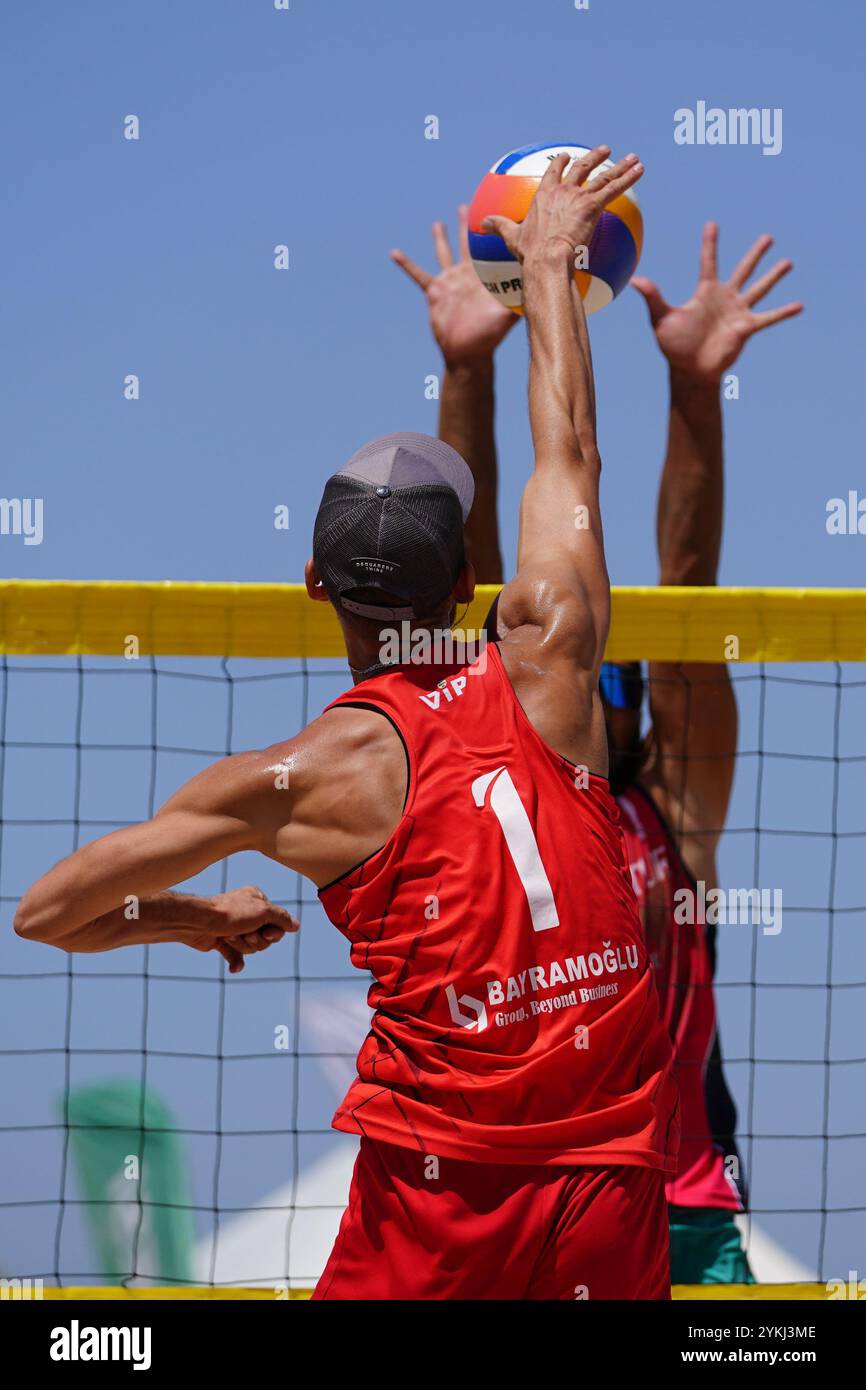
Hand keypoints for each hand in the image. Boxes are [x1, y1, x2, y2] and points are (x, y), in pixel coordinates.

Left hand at [183, 885, 297, 973]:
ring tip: (229, 937)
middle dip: (255, 940)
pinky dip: (235, 960)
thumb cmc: (231, 912)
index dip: (273, 932)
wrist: (199, 922)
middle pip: (266, 938)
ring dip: (241, 945)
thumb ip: (282, 918)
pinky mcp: (223, 940)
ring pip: (251, 947)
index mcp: (258, 900)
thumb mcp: (263, 911)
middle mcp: (248, 912)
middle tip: (245, 933)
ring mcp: (235, 927)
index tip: (265, 932)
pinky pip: (236, 955)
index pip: (277, 923)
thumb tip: (296, 925)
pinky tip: (233, 967)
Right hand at [391, 207, 515, 366]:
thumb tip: (535, 281)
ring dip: (440, 239)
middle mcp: (468, 275)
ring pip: (444, 253)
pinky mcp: (434, 292)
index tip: (498, 208)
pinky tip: (394, 253)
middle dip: (468, 225)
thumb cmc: (490, 335)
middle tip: (470, 205)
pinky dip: (406, 264)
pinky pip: (417, 274)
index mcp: (485, 275)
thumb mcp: (507, 313)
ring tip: (438, 224)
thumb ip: (519, 296)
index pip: (490, 246)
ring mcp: (450, 282)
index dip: (493, 229)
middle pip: (467, 243)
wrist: (467, 353)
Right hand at [482, 147, 643, 267]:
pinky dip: (629, 177)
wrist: (546, 258)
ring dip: (620, 166)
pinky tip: (641, 170)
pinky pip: (615, 187)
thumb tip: (483, 223)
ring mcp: (579, 196)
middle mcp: (563, 190)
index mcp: (544, 195)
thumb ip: (500, 226)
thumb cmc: (529, 252)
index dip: (561, 164)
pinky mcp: (593, 205)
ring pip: (604, 175)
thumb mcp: (512, 237)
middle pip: (581, 167)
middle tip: (604, 150)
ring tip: (632, 158)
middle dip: (593, 157)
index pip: (554, 173)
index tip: (567, 158)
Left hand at [631, 223, 802, 382]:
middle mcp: (724, 298)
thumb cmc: (674, 346)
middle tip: (767, 237)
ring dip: (774, 275)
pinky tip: (800, 305)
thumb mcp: (661, 318)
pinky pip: (769, 318)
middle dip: (755, 254)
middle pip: (743, 269)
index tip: (712, 223)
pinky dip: (784, 312)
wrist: (690, 371)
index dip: (710, 243)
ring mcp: (738, 312)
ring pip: (760, 288)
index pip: (708, 261)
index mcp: (705, 292)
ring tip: (788, 262)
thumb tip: (634, 281)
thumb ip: (653, 297)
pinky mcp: (747, 328)